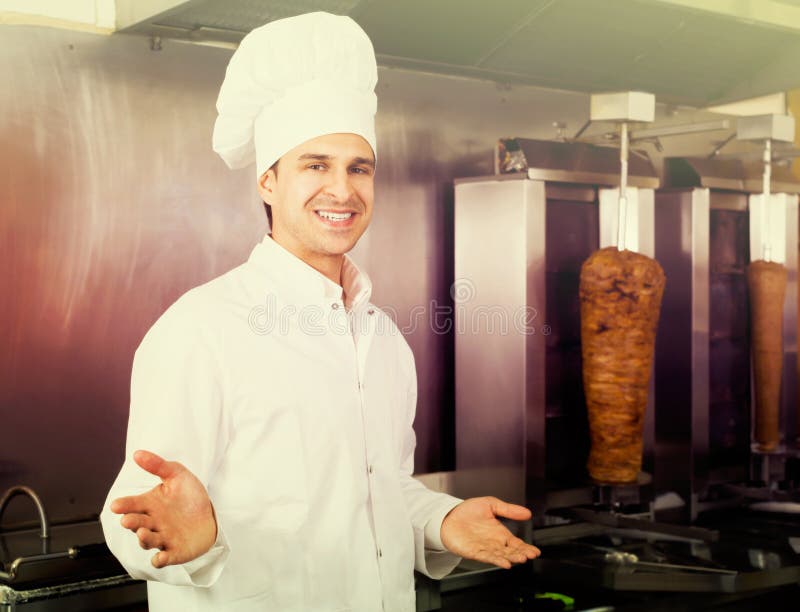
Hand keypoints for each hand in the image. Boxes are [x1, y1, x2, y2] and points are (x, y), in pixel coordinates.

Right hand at [110, 450, 216, 568]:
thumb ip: (158, 466)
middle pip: (137, 524)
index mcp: (149, 504)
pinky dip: (160, 559)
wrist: (211, 514)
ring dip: (144, 539)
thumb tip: (137, 453)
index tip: (116, 505)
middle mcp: (152, 523)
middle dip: (131, 522)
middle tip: (128, 520)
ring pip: (147, 541)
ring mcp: (162, 538)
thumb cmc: (189, 495)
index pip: (132, 505)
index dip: (123, 505)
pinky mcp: (174, 552)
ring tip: (144, 532)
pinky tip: (159, 557)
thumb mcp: (177, 475)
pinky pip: (164, 558)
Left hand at [440, 496, 540, 568]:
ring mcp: (484, 548)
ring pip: (501, 556)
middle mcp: (494, 543)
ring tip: (520, 559)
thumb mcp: (491, 504)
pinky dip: (495, 560)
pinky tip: (504, 563)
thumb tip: (527, 513)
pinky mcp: (473, 552)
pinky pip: (486, 557)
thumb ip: (508, 510)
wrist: (448, 515)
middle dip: (521, 554)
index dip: (526, 548)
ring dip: (510, 559)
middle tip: (529, 556)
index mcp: (500, 533)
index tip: (535, 551)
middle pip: (510, 552)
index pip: (516, 543)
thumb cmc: (468, 511)